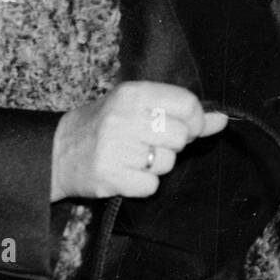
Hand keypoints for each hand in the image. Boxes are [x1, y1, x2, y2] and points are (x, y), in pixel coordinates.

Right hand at [50, 81, 227, 200]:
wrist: (57, 151)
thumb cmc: (106, 125)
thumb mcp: (140, 107)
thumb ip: (183, 112)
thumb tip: (222, 119)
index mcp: (133, 93)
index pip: (187, 104)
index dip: (196, 120)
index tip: (187, 128)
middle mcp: (124, 117)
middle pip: (181, 136)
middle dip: (173, 145)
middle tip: (150, 143)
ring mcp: (115, 147)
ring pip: (167, 162)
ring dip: (156, 165)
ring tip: (133, 157)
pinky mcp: (110, 176)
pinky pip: (151, 185)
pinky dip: (143, 184)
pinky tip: (126, 173)